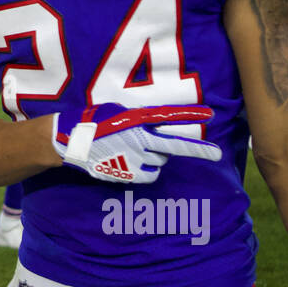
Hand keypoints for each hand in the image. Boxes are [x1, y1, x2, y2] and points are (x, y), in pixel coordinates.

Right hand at [52, 103, 220, 183]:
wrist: (70, 142)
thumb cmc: (93, 121)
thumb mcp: (117, 111)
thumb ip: (139, 118)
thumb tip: (155, 127)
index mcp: (135, 120)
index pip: (167, 116)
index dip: (189, 115)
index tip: (210, 114)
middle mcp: (138, 139)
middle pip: (174, 147)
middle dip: (197, 150)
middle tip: (217, 153)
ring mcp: (134, 158)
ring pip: (160, 161)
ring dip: (157, 156)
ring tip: (138, 150)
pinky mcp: (129, 174)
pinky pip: (151, 175)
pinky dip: (148, 170)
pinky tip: (135, 163)